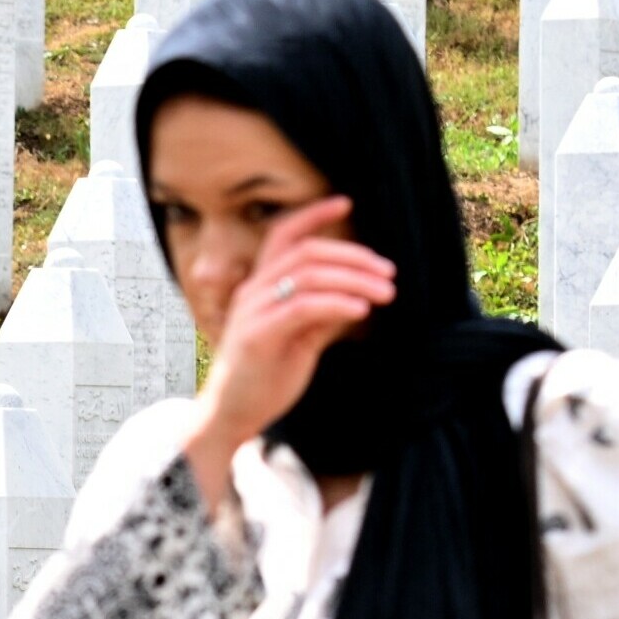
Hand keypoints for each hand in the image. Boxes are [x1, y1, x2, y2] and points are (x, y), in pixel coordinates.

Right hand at [182, 198, 397, 497]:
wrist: (230, 416)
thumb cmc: (264, 379)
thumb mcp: (299, 340)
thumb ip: (321, 315)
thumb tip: (357, 298)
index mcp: (259, 288)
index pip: (283, 236)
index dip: (312, 215)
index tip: (345, 203)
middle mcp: (253, 291)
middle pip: (307, 252)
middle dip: (354, 256)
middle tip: (388, 272)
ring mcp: (253, 312)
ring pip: (309, 275)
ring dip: (355, 279)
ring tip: (386, 293)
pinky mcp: (258, 335)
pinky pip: (304, 307)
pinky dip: (338, 303)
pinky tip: (362, 309)